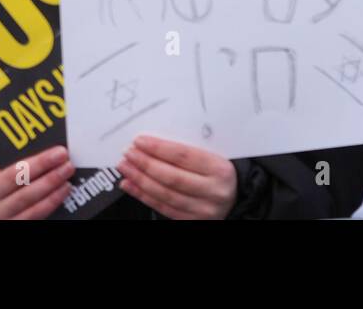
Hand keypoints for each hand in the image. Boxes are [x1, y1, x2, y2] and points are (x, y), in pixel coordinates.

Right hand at [0, 145, 74, 219]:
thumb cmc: (5, 167)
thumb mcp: (4, 157)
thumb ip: (21, 152)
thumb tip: (52, 145)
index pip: (13, 170)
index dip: (39, 162)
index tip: (60, 152)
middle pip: (21, 188)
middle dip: (49, 175)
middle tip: (68, 163)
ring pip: (28, 204)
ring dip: (52, 189)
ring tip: (67, 176)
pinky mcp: (11, 224)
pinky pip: (33, 216)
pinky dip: (50, 203)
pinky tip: (63, 191)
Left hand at [118, 135, 236, 219]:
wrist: (236, 199)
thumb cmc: (221, 173)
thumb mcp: (216, 157)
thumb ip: (191, 151)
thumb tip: (155, 143)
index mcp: (221, 169)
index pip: (184, 156)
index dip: (159, 148)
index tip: (140, 141)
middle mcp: (213, 191)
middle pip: (171, 176)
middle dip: (145, 164)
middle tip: (128, 153)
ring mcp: (202, 209)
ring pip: (164, 194)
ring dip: (140, 180)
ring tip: (126, 167)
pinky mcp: (192, 221)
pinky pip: (162, 208)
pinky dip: (143, 195)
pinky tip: (131, 185)